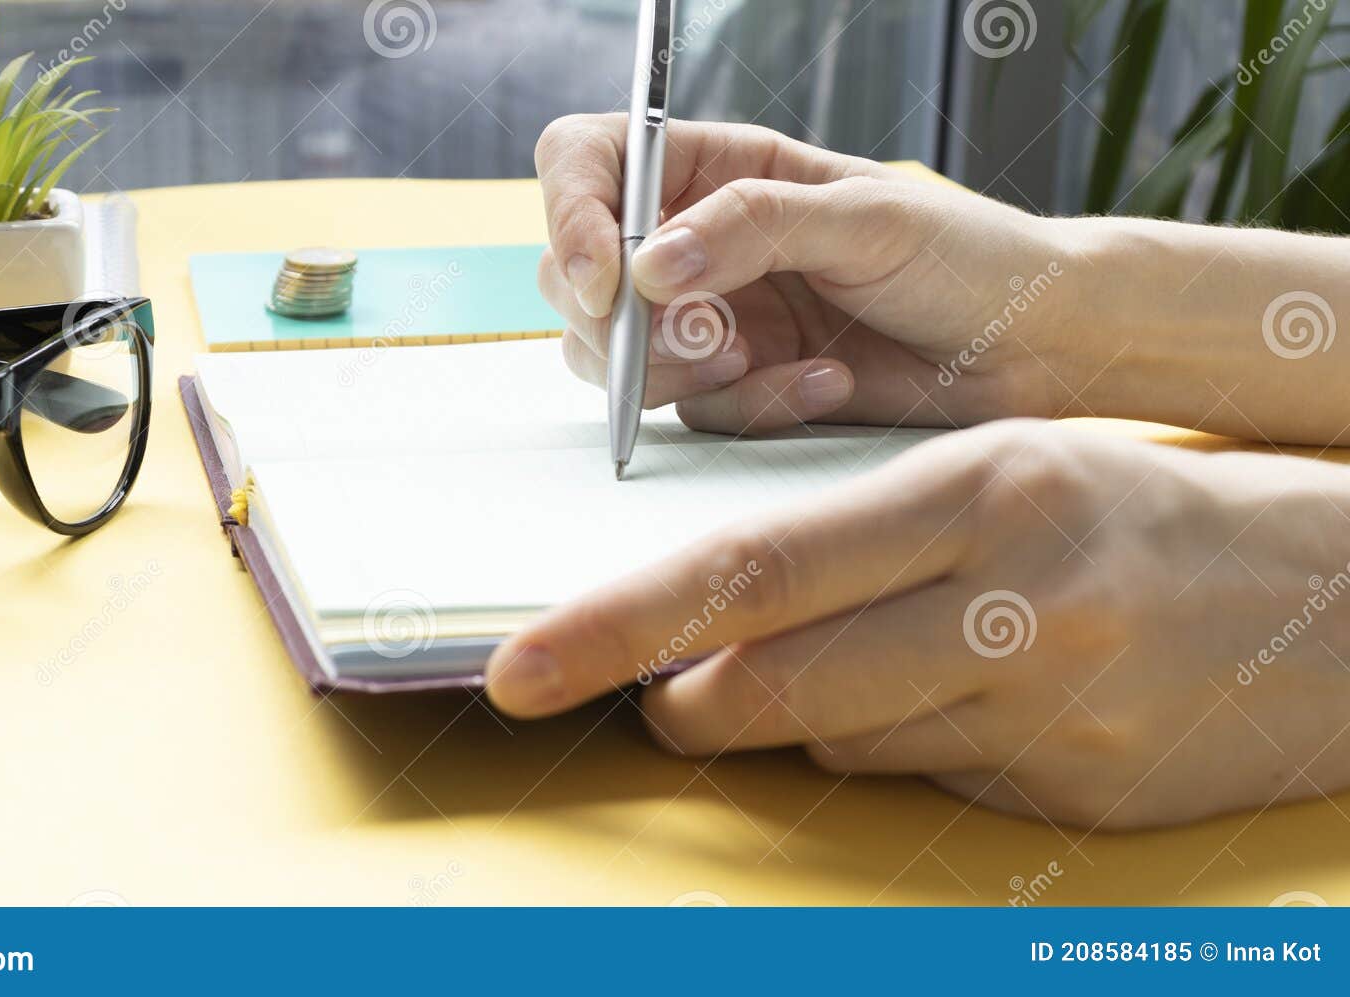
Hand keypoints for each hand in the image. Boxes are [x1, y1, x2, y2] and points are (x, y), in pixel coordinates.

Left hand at [484, 420, 1349, 828]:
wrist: (1335, 596)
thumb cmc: (1141, 509)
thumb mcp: (1004, 474)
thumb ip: (860, 544)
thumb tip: (717, 625)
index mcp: (979, 490)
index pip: (753, 566)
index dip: (619, 624)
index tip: (522, 666)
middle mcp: (1014, 602)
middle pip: (773, 685)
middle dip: (685, 707)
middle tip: (659, 702)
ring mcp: (1050, 711)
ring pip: (837, 746)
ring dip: (796, 726)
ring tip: (847, 677)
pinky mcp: (1073, 796)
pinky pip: (919, 785)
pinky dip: (890, 754)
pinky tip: (946, 706)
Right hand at [535, 115, 1077, 433]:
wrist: (1033, 349)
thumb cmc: (968, 256)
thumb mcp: (865, 217)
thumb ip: (751, 227)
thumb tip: (648, 266)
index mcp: (720, 167)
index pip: (591, 162)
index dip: (570, 212)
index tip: (606, 278)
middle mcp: (699, 242)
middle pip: (577, 274)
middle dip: (619, 320)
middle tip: (696, 337)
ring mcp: (713, 319)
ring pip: (617, 357)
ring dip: (681, 371)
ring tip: (762, 358)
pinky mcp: (740, 387)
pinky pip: (697, 413)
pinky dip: (756, 405)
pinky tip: (826, 384)